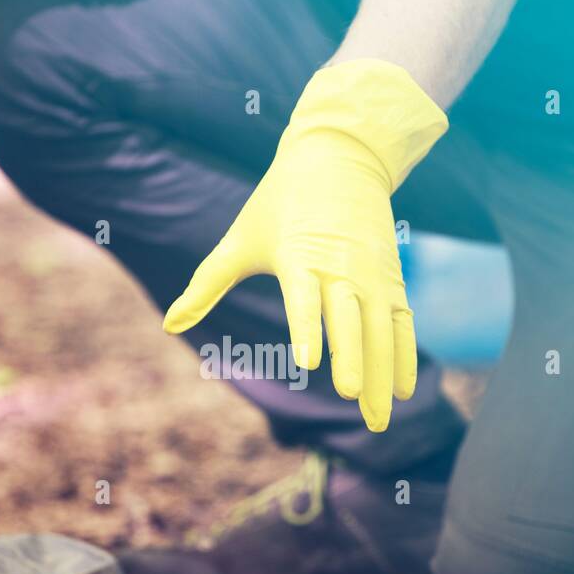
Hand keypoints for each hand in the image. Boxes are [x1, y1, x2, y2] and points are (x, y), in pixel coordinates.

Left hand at [162, 59, 446, 431]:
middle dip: (356, 360)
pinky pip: (402, 322)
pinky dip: (405, 356)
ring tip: (381, 418)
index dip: (308, 329)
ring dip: (385, 373)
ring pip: (383, 329)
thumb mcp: (241, 238)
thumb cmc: (280, 202)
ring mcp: (373, 274)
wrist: (341, 155)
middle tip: (355, 399)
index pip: (305, 299)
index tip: (309, 362)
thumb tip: (168, 325)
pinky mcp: (392, 279)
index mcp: (301, 257)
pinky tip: (402, 392)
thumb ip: (207, 284)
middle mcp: (343, 267)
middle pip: (352, 320)